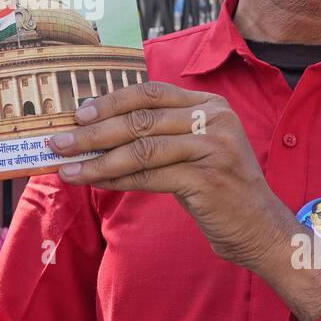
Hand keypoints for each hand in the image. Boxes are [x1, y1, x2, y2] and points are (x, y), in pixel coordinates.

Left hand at [50, 82, 286, 270]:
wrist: (261, 228)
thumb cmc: (221, 189)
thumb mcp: (196, 149)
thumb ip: (160, 134)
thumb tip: (100, 132)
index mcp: (210, 105)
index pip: (151, 92)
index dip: (111, 100)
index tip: (78, 114)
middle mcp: (214, 119)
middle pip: (141, 119)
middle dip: (94, 131)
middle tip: (59, 141)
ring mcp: (213, 148)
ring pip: (141, 148)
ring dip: (97, 159)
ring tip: (67, 167)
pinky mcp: (207, 179)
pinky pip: (149, 176)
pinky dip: (116, 179)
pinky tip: (94, 182)